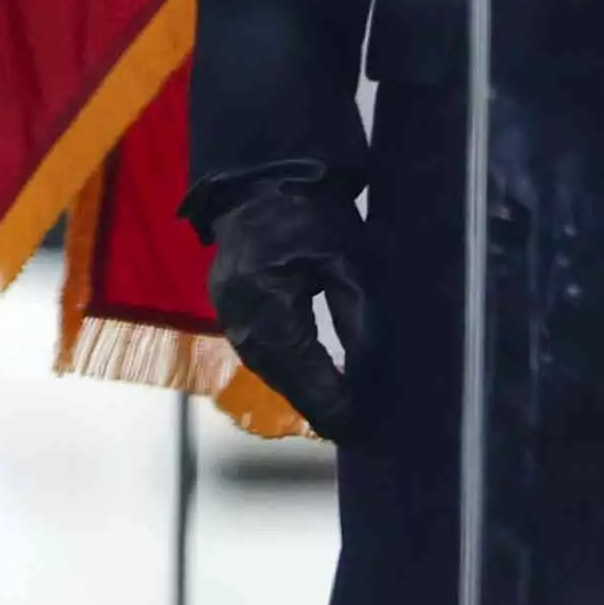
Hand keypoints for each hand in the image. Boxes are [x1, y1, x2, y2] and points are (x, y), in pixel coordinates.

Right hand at [205, 177, 372, 443]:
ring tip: (343, 412)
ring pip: (272, 369)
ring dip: (305, 391)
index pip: (305, 371)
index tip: (364, 428)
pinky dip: (290, 370)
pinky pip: (263, 352)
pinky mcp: (230, 309)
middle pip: (284, 379)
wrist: (264, 176)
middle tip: (359, 428)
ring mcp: (229, 315)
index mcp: (266, 303)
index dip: (335, 403)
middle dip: (321, 404)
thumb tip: (374, 374)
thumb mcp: (348, 258)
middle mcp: (240, 318)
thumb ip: (361, 317)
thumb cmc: (312, 212)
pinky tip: (315, 380)